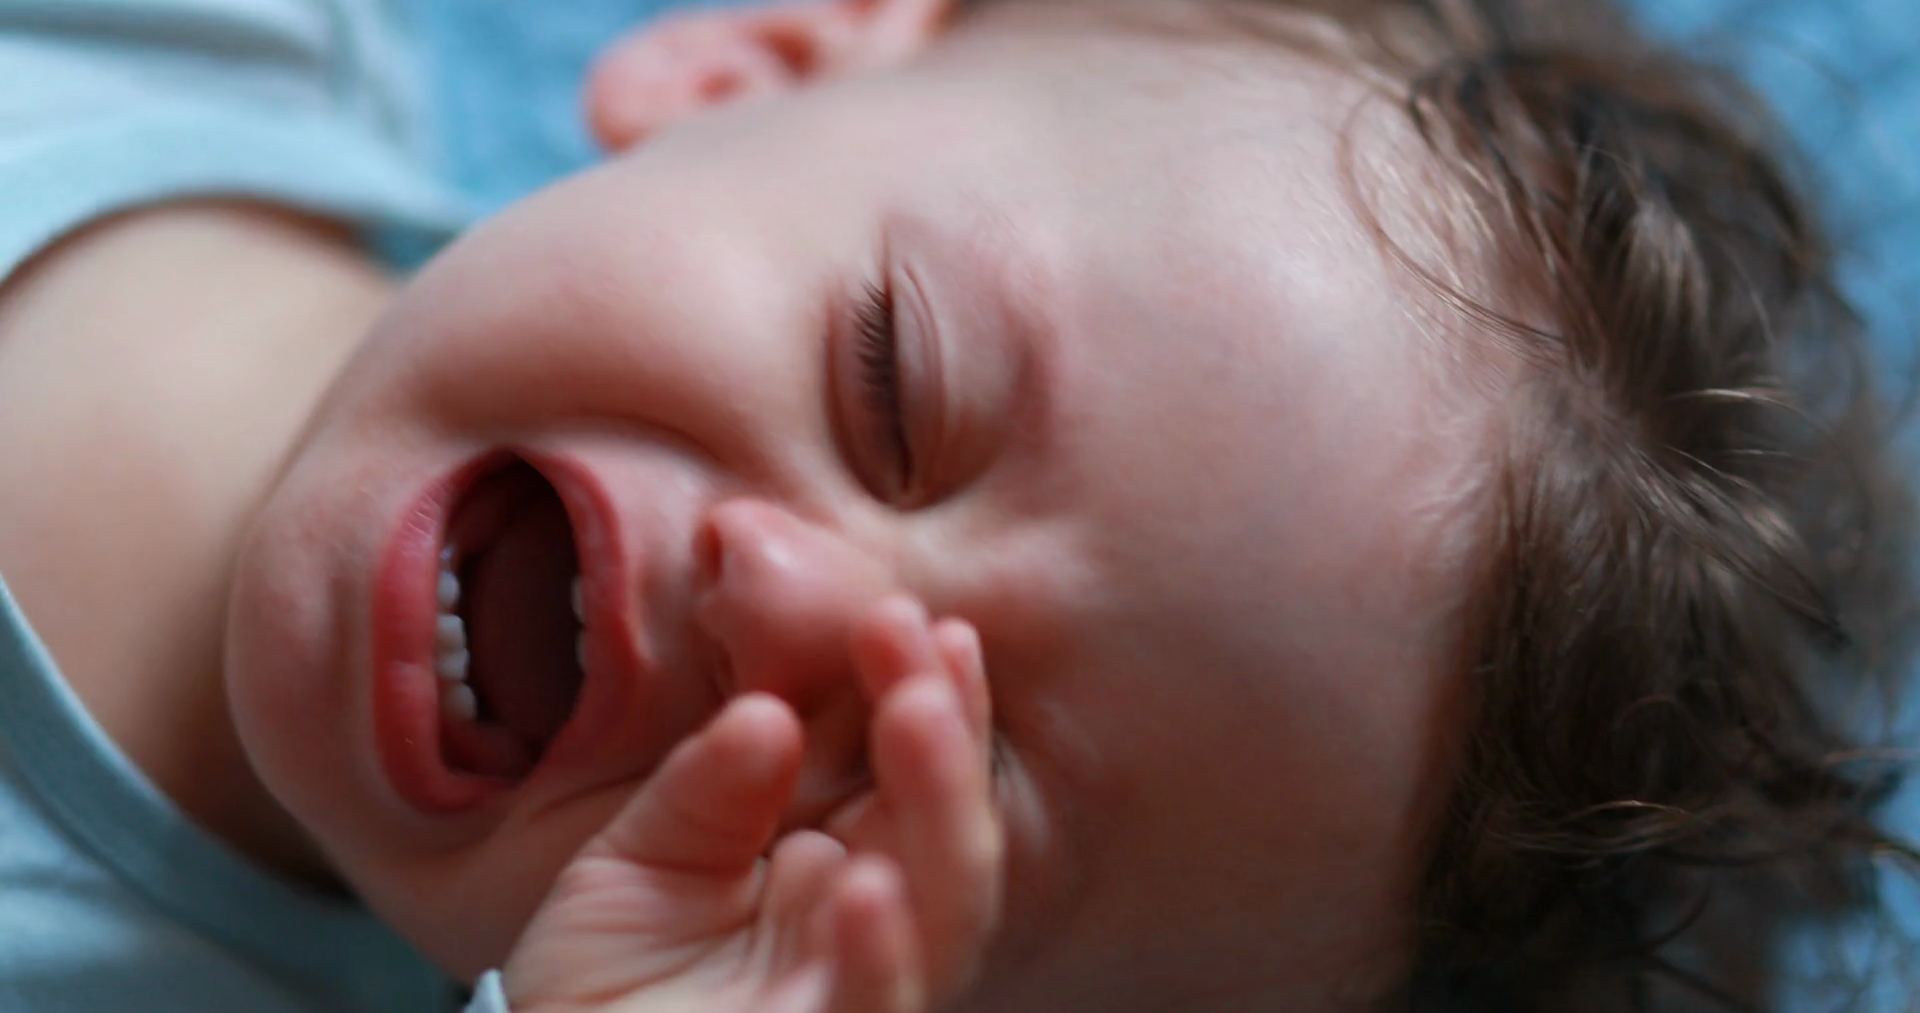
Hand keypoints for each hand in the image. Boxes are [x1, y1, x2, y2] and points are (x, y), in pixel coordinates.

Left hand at [502, 598, 1001, 1012]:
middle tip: (904, 629)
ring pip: (948, 914)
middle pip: (949, 833)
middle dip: (944, 727)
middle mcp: (877, 934)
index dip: (927, 697)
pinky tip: (866, 886)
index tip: (900, 615)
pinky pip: (876, 1007)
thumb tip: (771, 714)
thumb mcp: (638, 860)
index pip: (914, 779)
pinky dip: (882, 955)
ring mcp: (860, 993)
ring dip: (940, 806)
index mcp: (847, 873)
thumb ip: (705, 790)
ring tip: (912, 709)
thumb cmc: (607, 983)